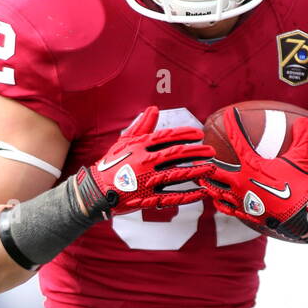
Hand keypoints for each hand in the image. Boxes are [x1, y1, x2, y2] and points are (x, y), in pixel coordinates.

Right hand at [75, 107, 215, 217]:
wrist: (97, 191)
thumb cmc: (112, 164)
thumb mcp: (124, 142)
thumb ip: (142, 126)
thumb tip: (154, 108)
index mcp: (140, 146)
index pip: (167, 137)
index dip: (185, 135)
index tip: (199, 135)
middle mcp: (145, 161)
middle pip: (177, 154)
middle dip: (197, 152)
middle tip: (211, 151)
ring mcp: (148, 181)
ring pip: (178, 174)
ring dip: (197, 171)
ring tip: (211, 168)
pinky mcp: (149, 198)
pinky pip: (173, 196)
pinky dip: (189, 195)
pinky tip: (201, 192)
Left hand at [197, 108, 307, 239]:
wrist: (300, 218)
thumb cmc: (299, 187)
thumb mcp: (301, 159)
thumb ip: (302, 137)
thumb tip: (305, 120)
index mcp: (252, 166)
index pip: (238, 139)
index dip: (233, 124)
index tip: (229, 113)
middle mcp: (241, 182)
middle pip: (215, 171)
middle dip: (205, 164)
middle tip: (199, 158)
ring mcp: (241, 199)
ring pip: (216, 191)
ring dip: (208, 184)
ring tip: (201, 179)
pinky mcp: (245, 213)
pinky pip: (226, 208)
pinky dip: (219, 202)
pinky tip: (217, 200)